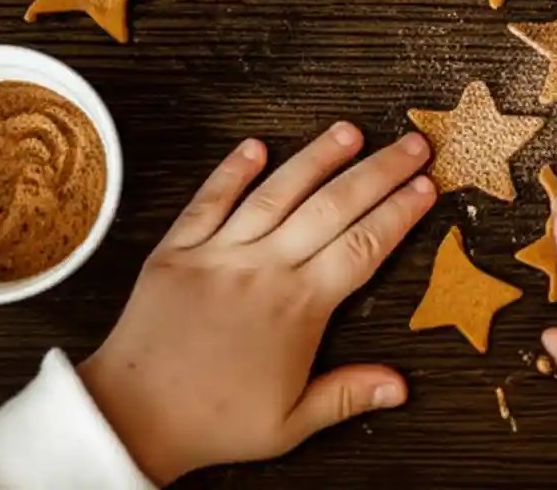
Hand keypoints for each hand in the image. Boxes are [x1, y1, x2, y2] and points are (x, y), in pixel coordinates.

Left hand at [78, 123, 435, 483]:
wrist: (130, 418)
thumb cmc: (212, 422)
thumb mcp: (291, 424)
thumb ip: (348, 395)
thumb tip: (401, 385)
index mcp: (298, 308)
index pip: (363, 246)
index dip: (399, 213)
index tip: (426, 188)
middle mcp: (264, 270)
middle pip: (334, 207)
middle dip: (379, 171)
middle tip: (412, 144)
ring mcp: (220, 254)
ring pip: (278, 193)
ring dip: (317, 157)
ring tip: (350, 131)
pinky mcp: (178, 251)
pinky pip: (209, 201)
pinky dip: (231, 171)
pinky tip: (256, 145)